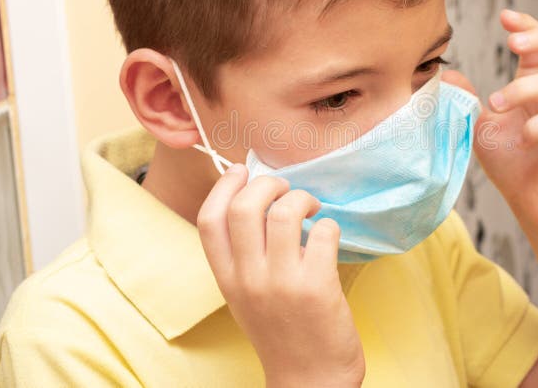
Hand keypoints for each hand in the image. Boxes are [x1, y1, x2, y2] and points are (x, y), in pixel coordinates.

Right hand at [196, 164, 364, 386]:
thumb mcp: (246, 295)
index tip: (241, 170)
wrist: (309, 380)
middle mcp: (249, 279)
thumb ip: (245, 254)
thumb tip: (256, 198)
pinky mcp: (317, 287)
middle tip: (286, 189)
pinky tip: (328, 237)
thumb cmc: (282, 331)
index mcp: (227, 279)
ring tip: (311, 210)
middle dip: (268, 182)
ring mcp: (282, 283)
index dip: (223, 186)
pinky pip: (322, 232)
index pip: (209, 220)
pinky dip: (328, 224)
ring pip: (285, 212)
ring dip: (303, 199)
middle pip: (245, 206)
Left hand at [443, 10, 537, 238]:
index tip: (504, 17)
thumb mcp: (480, 125)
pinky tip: (520, 139)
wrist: (531, 203)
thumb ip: (468, 98)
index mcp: (536, 86)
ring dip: (522, 89)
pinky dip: (536, 125)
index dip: (528, 26)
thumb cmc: (511, 162)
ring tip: (496, 105)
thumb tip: (445, 73)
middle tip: (512, 42)